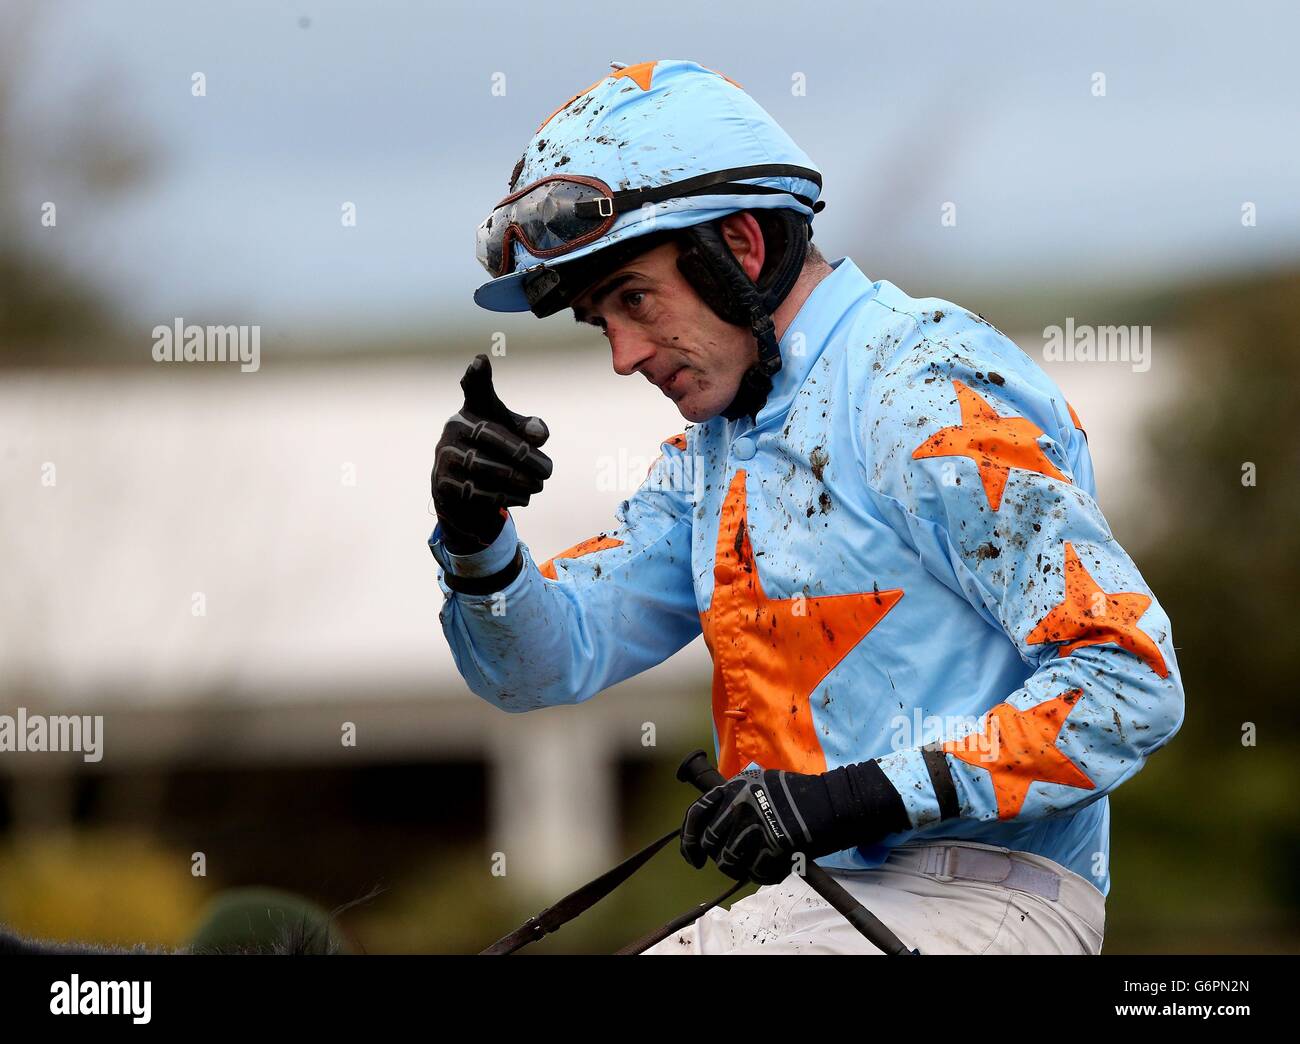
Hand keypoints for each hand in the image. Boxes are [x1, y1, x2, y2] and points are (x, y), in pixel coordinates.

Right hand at [432, 355, 551, 553]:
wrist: (461, 497)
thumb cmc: (493, 456)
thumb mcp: (512, 437)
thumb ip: (528, 429)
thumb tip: (539, 434)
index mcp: (471, 411)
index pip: (474, 389)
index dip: (477, 375)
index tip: (481, 360)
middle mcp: (453, 429)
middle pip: (493, 438)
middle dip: (526, 457)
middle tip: (548, 470)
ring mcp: (445, 457)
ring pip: (488, 469)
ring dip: (520, 481)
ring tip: (537, 485)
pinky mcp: (445, 486)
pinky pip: (480, 492)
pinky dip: (507, 497)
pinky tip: (523, 497)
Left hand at [680, 762, 911, 884]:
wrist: (833, 803)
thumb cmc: (798, 796)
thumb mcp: (760, 784)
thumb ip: (734, 799)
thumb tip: (712, 823)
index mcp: (734, 787)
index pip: (696, 814)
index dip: (688, 840)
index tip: (692, 857)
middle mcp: (740, 804)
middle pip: (711, 844)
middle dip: (720, 856)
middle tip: (736, 859)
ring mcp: (757, 825)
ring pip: (730, 862)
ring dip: (742, 868)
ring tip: (760, 860)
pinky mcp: (774, 846)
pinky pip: (756, 873)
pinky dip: (765, 874)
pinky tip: (776, 864)